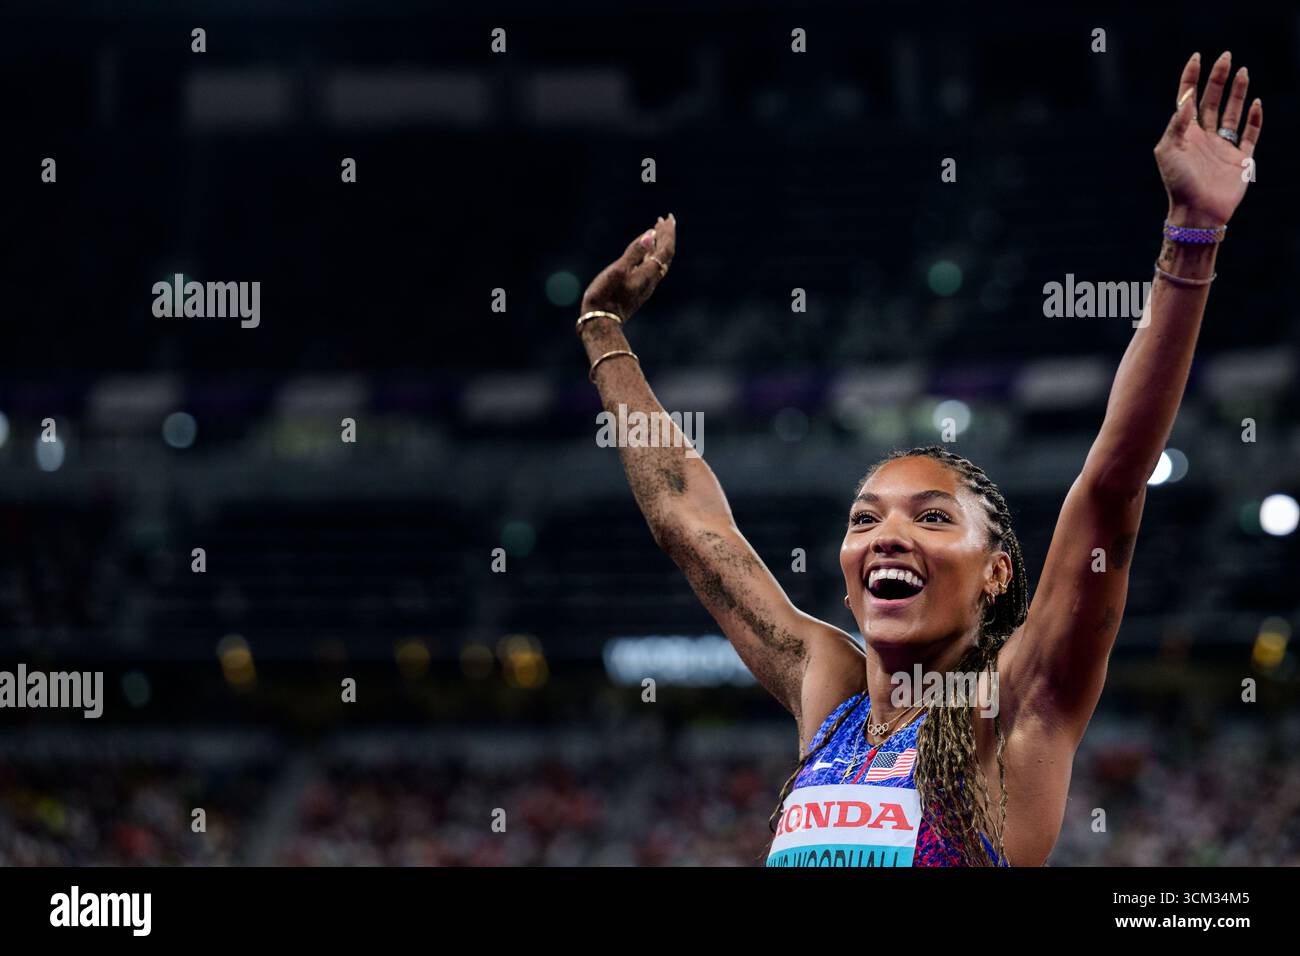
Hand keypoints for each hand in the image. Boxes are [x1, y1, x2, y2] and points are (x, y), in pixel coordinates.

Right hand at [580, 214, 676, 321]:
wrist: (600, 324)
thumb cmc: (605, 297)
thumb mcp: (617, 271)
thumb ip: (634, 253)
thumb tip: (651, 234)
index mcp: (647, 274)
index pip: (664, 249)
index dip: (668, 233)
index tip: (668, 218)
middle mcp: (650, 280)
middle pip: (665, 255)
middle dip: (666, 236)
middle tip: (665, 220)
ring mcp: (644, 286)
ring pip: (658, 262)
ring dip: (659, 245)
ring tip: (657, 232)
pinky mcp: (637, 290)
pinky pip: (650, 268)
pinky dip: (651, 256)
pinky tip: (645, 254)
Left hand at [1155, 51, 1261, 225]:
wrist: (1198, 212)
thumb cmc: (1178, 183)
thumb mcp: (1168, 151)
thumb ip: (1177, 123)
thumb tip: (1186, 98)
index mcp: (1184, 134)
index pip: (1187, 99)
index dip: (1191, 78)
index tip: (1197, 57)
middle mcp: (1203, 137)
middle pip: (1212, 101)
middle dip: (1219, 78)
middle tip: (1226, 56)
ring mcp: (1222, 147)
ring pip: (1232, 113)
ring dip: (1237, 92)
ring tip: (1242, 71)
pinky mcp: (1240, 159)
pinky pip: (1250, 134)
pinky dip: (1254, 118)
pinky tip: (1256, 102)